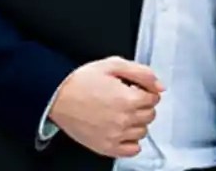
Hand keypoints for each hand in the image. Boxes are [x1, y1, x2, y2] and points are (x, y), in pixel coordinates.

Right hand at [49, 57, 163, 157]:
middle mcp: (124, 120)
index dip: (145, 91)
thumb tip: (159, 86)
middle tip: (127, 99)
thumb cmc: (81, 81)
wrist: (56, 96)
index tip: (135, 89)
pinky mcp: (105, 147)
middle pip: (150, 115)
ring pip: (143, 132)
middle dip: (142, 105)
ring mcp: (115, 136)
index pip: (154, 98)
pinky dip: (131, 141)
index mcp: (129, 99)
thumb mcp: (113, 65)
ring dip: (137, 122)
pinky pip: (132, 150)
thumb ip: (142, 73)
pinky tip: (122, 130)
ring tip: (121, 113)